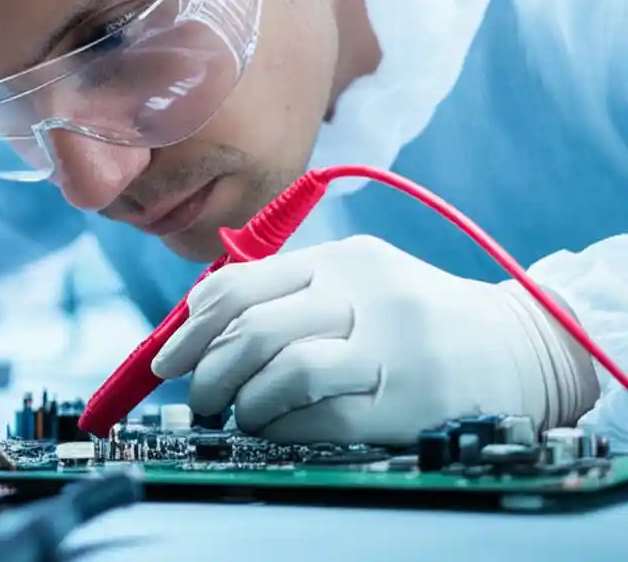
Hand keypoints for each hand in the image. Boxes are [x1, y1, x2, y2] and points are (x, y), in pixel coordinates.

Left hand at [151, 235, 596, 444]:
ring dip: (243, 403)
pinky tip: (277, 428)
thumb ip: (287, 292)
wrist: (519, 348)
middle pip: (253, 330)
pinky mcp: (404, 401)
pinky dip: (282, 428)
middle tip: (197, 399)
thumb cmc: (414, 316)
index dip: (190, 327)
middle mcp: (363, 295)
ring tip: (239, 415)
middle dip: (207, 372)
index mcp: (342, 258)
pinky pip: (318, 420)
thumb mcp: (358, 279)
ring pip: (282, 374)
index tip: (168, 358)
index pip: (239, 284)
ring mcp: (388, 348)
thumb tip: (197, 327)